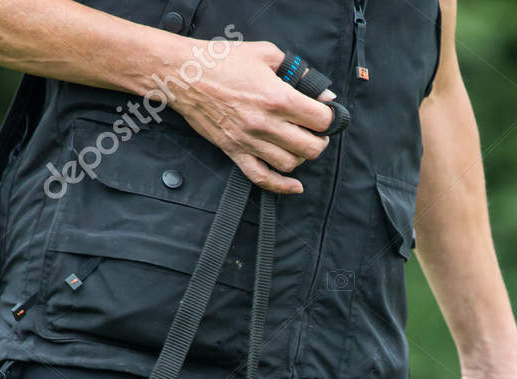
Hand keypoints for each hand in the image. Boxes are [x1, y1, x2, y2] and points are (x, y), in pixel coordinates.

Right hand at [166, 39, 335, 194]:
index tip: (327, 115)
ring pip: (290, 164)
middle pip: (311, 148)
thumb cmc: (224, 60)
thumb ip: (299, 73)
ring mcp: (249, 141)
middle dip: (320, 141)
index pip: (321, 120)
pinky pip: (261, 178)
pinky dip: (281, 186)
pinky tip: (294, 186)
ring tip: (299, 145)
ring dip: (301, 157)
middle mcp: (265, 123)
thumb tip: (324, 94)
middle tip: (317, 132)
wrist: (185, 75)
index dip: (330, 118)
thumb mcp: (267, 54)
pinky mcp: (234, 151)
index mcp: (277, 97)